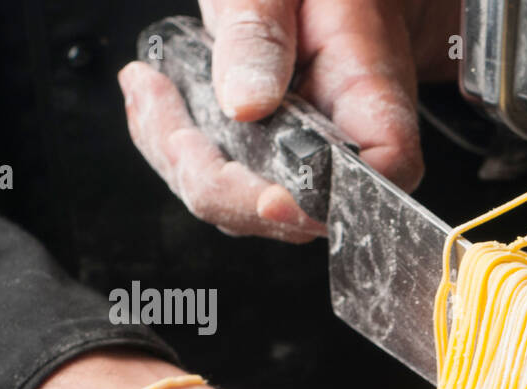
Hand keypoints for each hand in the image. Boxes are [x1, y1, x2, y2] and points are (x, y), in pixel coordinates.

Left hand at [118, 0, 461, 241]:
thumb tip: (244, 104)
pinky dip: (176, 154)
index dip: (322, 203)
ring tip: (149, 89)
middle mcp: (346, 149)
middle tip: (158, 99)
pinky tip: (158, 101)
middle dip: (213, 178)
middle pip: (295, 215)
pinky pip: (223, 189)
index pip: (377, 179)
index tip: (268, 198)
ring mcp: (308, 166)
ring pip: (245, 211)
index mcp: (371, 98)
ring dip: (180, 162)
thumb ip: (260, 34)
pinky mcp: (271, 166)